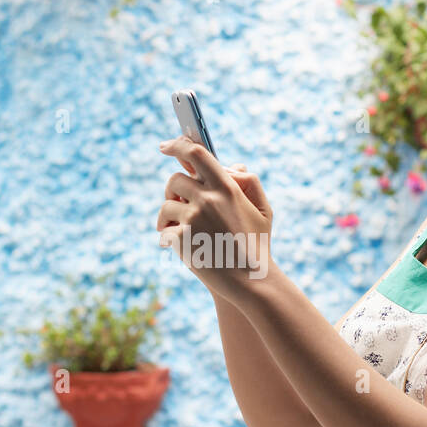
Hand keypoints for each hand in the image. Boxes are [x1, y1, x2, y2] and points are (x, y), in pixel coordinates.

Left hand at [155, 135, 275, 303]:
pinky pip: (164, 229)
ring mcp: (193, 217)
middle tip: (178, 202)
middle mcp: (208, 198)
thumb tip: (228, 165)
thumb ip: (248, 182)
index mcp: (227, 187)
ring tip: (182, 231)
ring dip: (169, 216)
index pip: (196, 154)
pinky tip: (182, 247)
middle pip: (175, 179)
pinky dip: (168, 237)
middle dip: (173, 190)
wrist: (250, 281)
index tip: (166, 146)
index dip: (178, 145)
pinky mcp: (180, 237)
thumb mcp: (262, 210)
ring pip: (166, 205)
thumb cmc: (257, 245)